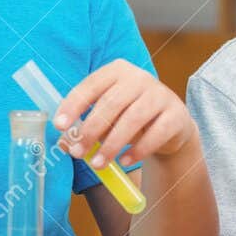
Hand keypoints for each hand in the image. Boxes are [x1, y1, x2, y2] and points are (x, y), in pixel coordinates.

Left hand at [55, 60, 196, 167]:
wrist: (171, 125)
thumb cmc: (130, 117)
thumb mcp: (107, 116)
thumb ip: (86, 125)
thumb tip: (64, 142)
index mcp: (117, 71)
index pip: (91, 85)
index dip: (73, 106)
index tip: (59, 126)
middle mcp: (140, 78)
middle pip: (111, 104)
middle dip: (91, 130)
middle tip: (78, 152)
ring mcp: (160, 95)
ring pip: (132, 119)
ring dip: (112, 144)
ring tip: (98, 164)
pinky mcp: (176, 114)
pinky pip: (156, 134)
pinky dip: (138, 150)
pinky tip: (125, 161)